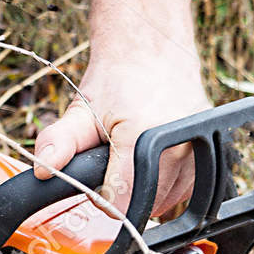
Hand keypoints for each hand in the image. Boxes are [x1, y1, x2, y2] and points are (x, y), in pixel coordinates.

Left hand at [33, 0, 209, 221]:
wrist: (152, 48)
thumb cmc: (116, 80)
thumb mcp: (82, 110)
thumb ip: (59, 142)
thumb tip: (42, 171)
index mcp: (144, 136)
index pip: (120, 201)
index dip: (102, 198)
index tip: (97, 180)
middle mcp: (179, 144)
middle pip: (144, 205)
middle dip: (123, 193)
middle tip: (113, 162)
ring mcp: (200, 148)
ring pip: (167, 202)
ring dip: (146, 193)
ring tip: (133, 158)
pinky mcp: (211, 151)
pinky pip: (187, 190)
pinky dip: (167, 187)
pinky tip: (154, 164)